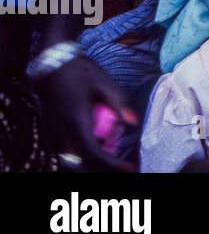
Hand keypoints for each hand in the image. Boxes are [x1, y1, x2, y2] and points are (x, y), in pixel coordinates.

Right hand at [35, 56, 137, 172]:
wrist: (51, 64)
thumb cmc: (79, 72)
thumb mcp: (104, 83)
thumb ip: (119, 103)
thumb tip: (133, 122)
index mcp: (75, 121)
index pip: (92, 153)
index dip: (111, 165)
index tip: (129, 168)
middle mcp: (60, 132)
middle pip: (80, 163)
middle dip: (103, 168)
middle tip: (125, 166)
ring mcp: (53, 133)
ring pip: (71, 160)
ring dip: (92, 162)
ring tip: (114, 157)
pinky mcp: (51, 131)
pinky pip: (66, 151)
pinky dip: (83, 154)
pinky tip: (100, 145)